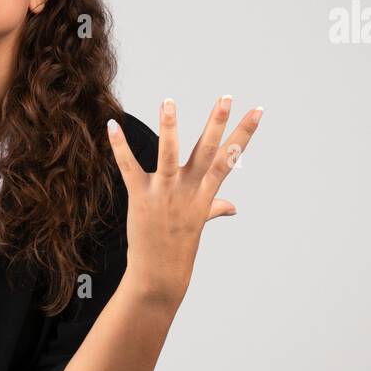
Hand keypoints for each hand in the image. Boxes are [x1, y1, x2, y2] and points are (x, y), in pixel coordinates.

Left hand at [106, 96, 261, 307]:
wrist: (160, 272)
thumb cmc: (179, 246)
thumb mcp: (200, 223)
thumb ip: (214, 208)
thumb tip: (232, 207)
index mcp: (205, 192)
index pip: (230, 157)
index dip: (244, 133)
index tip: (257, 110)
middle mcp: (188, 190)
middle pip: (206, 151)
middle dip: (217, 123)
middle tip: (225, 97)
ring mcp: (164, 193)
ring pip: (169, 155)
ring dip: (169, 128)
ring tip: (169, 102)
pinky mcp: (140, 197)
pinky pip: (128, 167)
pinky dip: (119, 147)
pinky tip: (112, 125)